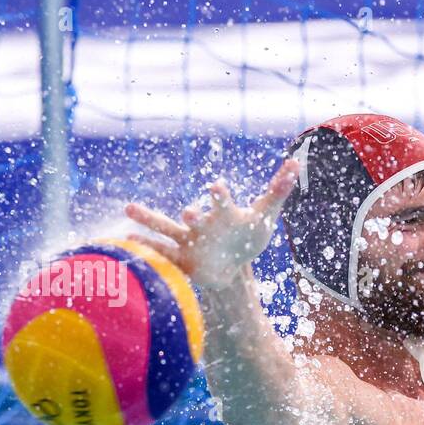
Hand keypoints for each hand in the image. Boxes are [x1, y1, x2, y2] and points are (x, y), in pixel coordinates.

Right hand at [123, 159, 300, 290]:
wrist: (231, 262)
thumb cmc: (246, 236)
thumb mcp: (263, 217)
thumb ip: (277, 191)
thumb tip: (296, 162)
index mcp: (223, 214)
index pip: (221, 202)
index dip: (219, 195)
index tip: (217, 187)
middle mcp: (202, 224)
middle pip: (192, 216)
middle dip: (191, 215)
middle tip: (189, 213)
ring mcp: (188, 240)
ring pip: (166, 227)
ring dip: (148, 219)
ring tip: (127, 209)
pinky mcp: (181, 259)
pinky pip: (162, 252)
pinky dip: (147, 249)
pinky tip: (127, 240)